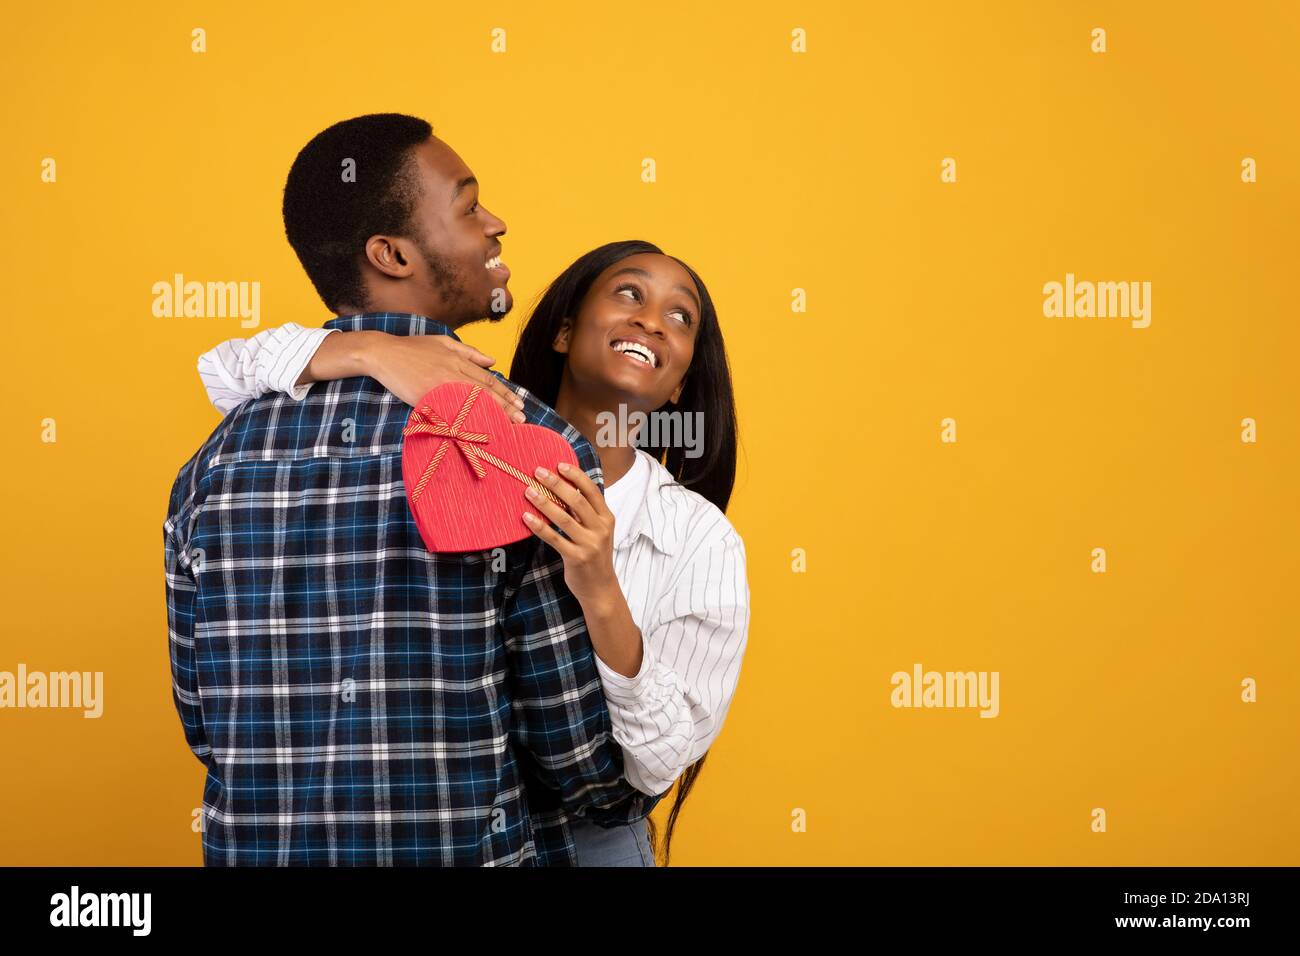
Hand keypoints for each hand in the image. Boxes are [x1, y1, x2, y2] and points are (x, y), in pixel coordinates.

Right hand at [360, 332, 525, 421]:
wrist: (383, 354)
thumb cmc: (412, 348)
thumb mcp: (443, 342)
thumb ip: (469, 352)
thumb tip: (492, 360)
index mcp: (458, 360)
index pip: (488, 379)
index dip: (506, 392)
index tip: (520, 403)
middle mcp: (453, 372)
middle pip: (485, 392)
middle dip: (506, 406)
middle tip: (522, 418)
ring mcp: (440, 385)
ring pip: (473, 401)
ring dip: (492, 414)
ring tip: (508, 425)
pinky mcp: (427, 397)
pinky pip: (450, 410)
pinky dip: (465, 419)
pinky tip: (477, 428)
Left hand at [521, 461, 619, 607]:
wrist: (601, 589)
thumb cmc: (595, 556)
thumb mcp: (597, 531)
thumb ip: (584, 513)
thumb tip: (563, 488)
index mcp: (607, 518)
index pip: (592, 491)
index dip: (576, 476)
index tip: (559, 464)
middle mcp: (601, 529)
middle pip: (577, 501)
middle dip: (556, 484)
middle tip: (538, 472)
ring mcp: (589, 544)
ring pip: (564, 518)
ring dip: (544, 502)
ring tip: (528, 491)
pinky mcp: (577, 558)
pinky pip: (554, 539)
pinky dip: (539, 527)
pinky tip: (526, 517)